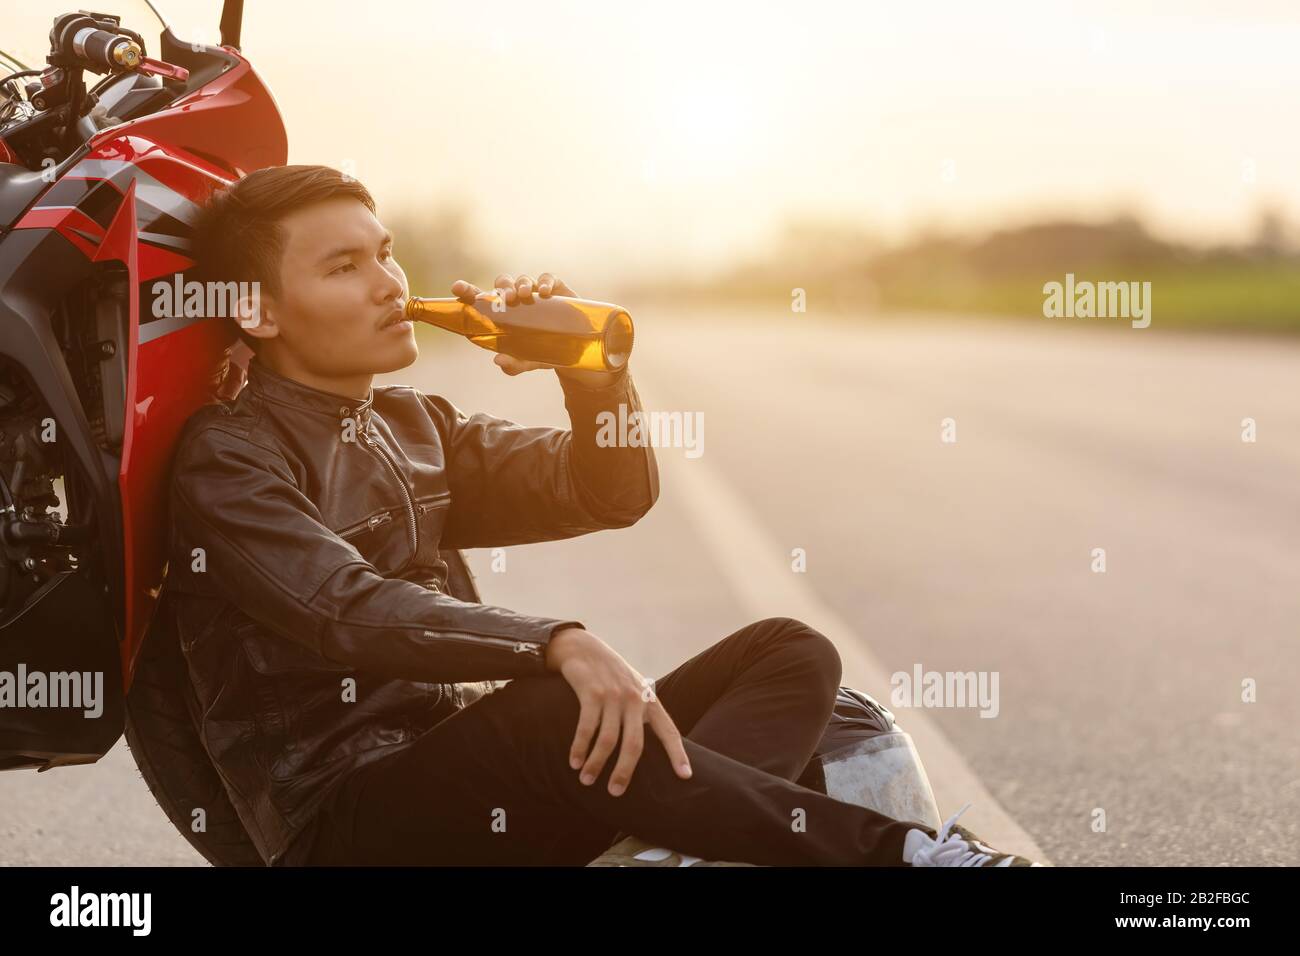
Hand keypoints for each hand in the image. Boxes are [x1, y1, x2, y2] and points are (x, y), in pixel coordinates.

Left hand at [448, 272, 621, 387]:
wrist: (575, 350)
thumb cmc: (544, 352)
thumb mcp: (528, 360)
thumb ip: (513, 363)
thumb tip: (499, 360)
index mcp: (504, 314)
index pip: (481, 299)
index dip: (468, 291)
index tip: (457, 288)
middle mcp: (517, 300)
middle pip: (503, 284)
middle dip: (502, 288)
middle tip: (506, 299)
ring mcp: (536, 293)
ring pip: (522, 279)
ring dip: (520, 284)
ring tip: (523, 296)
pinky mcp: (556, 289)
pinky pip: (548, 278)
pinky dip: (545, 282)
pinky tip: (545, 292)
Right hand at [545, 626, 692, 795]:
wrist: (584, 647)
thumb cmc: (610, 675)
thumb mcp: (633, 689)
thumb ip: (641, 712)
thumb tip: (642, 747)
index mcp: (650, 700)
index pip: (669, 731)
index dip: (678, 754)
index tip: (686, 776)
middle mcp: (635, 698)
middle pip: (635, 743)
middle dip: (625, 771)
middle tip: (615, 792)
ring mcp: (613, 695)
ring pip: (608, 739)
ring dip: (596, 763)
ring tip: (587, 780)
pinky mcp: (592, 692)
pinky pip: (586, 727)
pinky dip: (580, 747)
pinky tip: (574, 762)